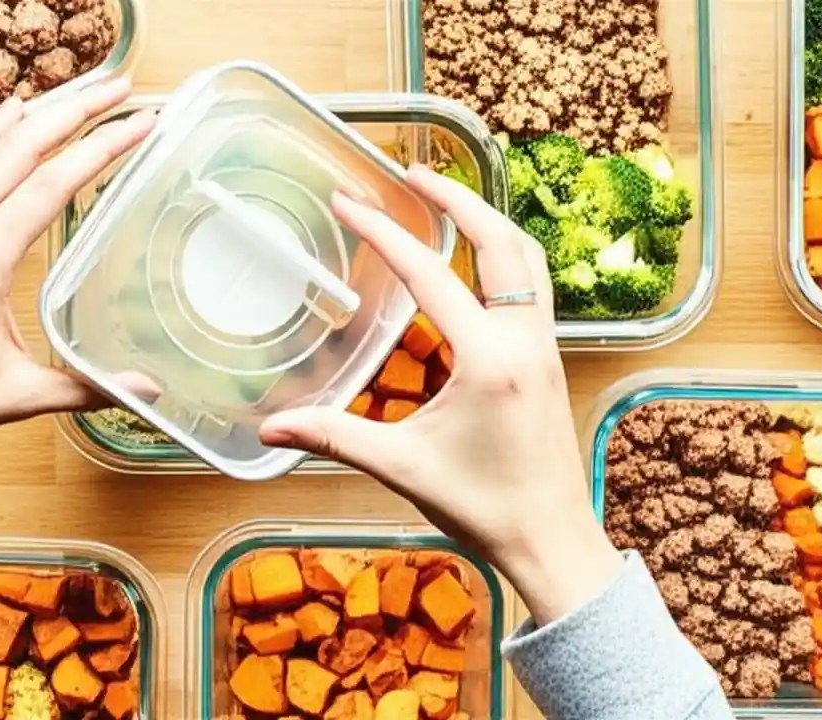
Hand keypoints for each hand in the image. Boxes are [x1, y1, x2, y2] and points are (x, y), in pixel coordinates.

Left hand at [0, 78, 154, 512]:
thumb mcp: (20, 396)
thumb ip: (88, 388)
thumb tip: (151, 391)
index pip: (52, 185)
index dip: (102, 148)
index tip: (138, 123)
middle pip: (20, 148)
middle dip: (75, 111)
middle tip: (120, 89)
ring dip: (34, 116)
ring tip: (75, 92)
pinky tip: (5, 121)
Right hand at [260, 165, 622, 624]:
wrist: (550, 540)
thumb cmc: (483, 507)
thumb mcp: (402, 467)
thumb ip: (335, 437)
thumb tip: (270, 429)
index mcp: (488, 358)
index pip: (429, 274)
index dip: (384, 232)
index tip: (348, 201)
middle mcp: (524, 339)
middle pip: (498, 240)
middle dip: (453, 198)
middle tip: (409, 173)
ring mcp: (544, 345)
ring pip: (525, 257)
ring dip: (486, 218)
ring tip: (445, 197)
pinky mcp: (548, 358)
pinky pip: (533, 285)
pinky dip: (505, 253)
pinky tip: (478, 257)